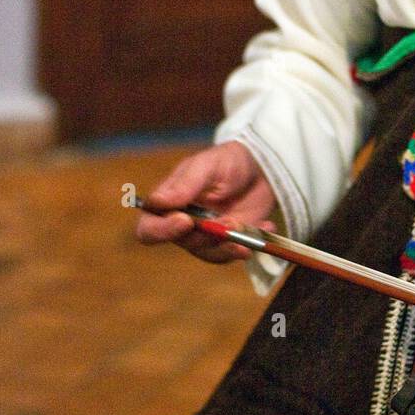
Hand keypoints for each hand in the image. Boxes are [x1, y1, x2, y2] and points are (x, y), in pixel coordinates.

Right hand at [136, 140, 277, 263]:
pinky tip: (265, 224)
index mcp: (169, 204)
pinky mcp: (229, 242)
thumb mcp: (208, 165)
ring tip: (247, 225)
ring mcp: (207, 235)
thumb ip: (185, 184)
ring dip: (230, 242)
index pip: (149, 229)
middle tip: (232, 222)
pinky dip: (250, 243)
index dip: (161, 231)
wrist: (261, 168)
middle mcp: (184, 224)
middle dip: (210, 235)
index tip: (186, 221)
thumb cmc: (228, 161)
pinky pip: (234, 253)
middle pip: (185, 243)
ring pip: (211, 253)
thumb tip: (156, 202)